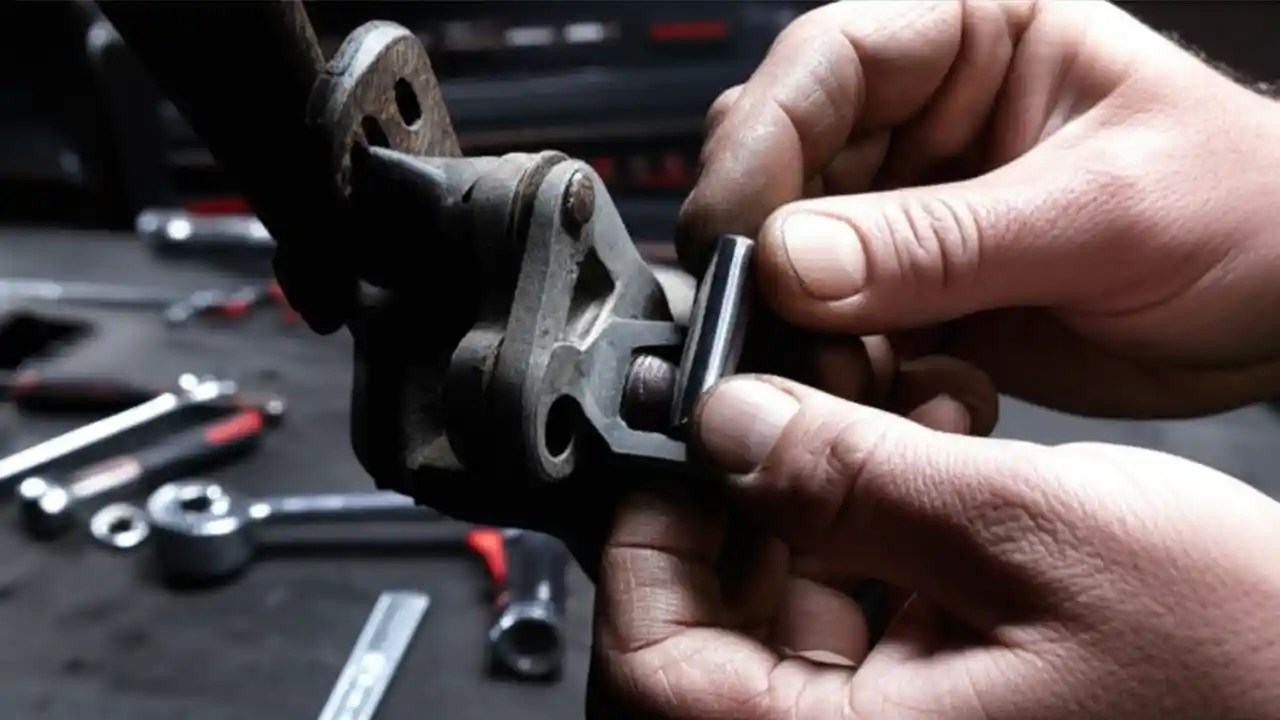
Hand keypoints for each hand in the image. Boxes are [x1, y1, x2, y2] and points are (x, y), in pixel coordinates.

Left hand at [591, 376, 1279, 718]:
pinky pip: (864, 632)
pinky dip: (875, 538)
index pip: (655, 675)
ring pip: (789, 625)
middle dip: (738, 507)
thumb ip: (856, 479)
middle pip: (712, 645)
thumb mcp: (1031, 537)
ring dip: (812, 506)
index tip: (677, 452)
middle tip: (773, 412)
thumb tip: (729, 428)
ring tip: (874, 411)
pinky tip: (925, 457)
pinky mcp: (957, 716)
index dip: (644, 548)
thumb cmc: (1239, 669)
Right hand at [680, 0, 1279, 416]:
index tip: (733, 234)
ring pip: (791, 257)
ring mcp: (908, 213)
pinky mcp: (911, 295)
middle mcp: (921, 120)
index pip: (825, 64)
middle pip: (783, 163)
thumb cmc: (1248, 213)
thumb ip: (942, 240)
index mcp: (970, 38)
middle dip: (767, 248)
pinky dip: (842, 367)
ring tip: (852, 371)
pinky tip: (897, 390)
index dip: (763, 142)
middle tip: (773, 322)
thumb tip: (789, 262)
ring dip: (800, 323)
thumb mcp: (1102, 212)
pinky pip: (833, 328)